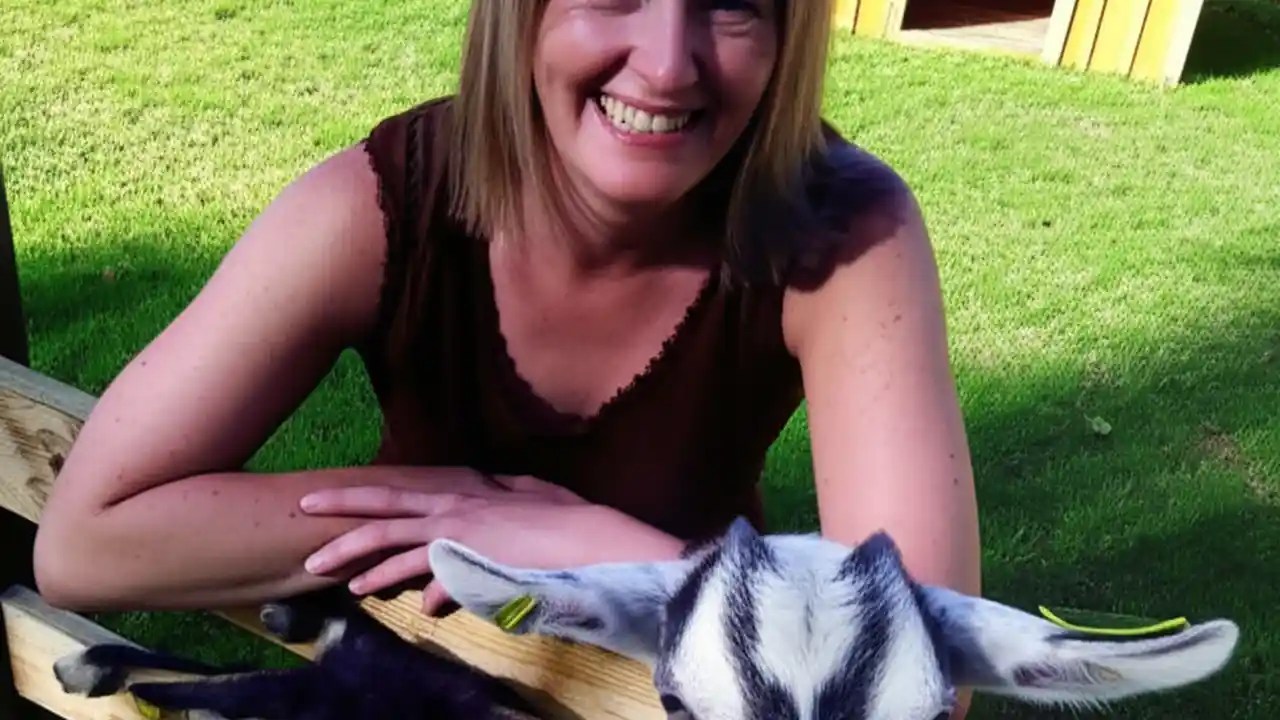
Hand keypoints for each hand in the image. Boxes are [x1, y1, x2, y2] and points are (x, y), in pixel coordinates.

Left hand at [298, 474, 681, 614]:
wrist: (588, 536)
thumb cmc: (564, 520)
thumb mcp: (526, 505)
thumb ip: (498, 509)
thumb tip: (487, 508)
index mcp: (463, 493)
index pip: (401, 492)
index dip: (362, 493)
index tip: (329, 497)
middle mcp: (452, 506)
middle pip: (382, 508)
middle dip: (338, 514)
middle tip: (301, 516)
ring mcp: (457, 531)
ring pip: (392, 541)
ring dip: (358, 559)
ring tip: (331, 576)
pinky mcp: (467, 557)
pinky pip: (427, 572)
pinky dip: (405, 584)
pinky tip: (385, 596)